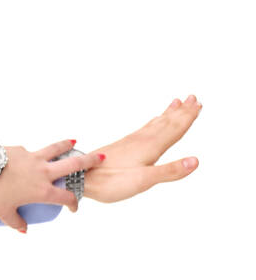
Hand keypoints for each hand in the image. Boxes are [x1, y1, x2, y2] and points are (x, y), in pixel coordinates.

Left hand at [0, 140, 104, 231]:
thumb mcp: (4, 212)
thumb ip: (16, 222)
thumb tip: (24, 230)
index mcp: (43, 191)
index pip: (66, 197)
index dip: (73, 203)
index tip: (73, 207)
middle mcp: (44, 172)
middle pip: (74, 165)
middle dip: (89, 161)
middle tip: (101, 159)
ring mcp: (34, 158)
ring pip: (56, 149)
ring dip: (67, 145)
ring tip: (75, 142)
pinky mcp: (22, 149)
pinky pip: (33, 151)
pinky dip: (35, 152)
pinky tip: (30, 153)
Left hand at [81, 95, 201, 203]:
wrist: (79, 178)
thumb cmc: (111, 182)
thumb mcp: (144, 180)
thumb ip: (170, 171)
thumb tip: (196, 161)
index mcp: (150, 146)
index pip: (174, 128)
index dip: (188, 117)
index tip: (199, 104)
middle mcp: (142, 140)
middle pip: (166, 122)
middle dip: (181, 111)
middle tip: (193, 97)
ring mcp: (131, 142)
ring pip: (155, 124)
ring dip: (168, 114)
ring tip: (176, 103)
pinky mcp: (122, 146)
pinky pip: (144, 129)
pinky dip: (153, 123)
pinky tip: (151, 125)